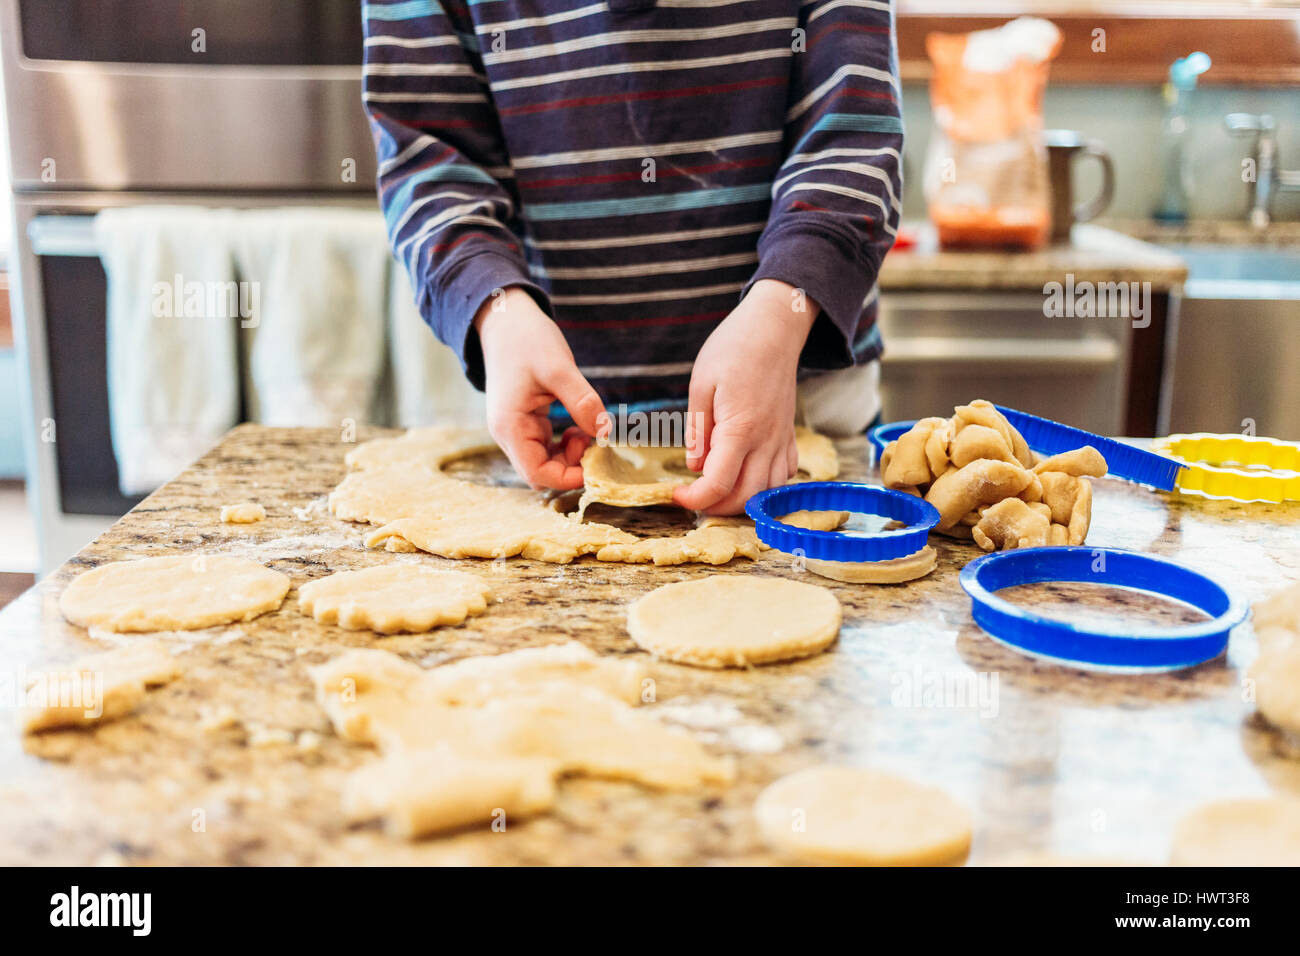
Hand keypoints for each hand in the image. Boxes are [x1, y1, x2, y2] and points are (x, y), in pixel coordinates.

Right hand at [475, 287, 604, 489]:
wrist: (505, 319)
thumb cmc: (527, 339)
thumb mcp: (558, 367)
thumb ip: (582, 401)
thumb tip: (603, 433)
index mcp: (510, 426)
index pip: (537, 474)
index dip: (568, 477)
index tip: (595, 462)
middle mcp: (508, 434)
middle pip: (541, 473)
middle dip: (571, 466)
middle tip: (593, 441)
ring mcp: (515, 429)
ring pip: (545, 462)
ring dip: (570, 456)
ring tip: (586, 430)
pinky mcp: (525, 422)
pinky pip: (546, 447)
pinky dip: (565, 444)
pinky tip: (578, 426)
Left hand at [673, 279, 818, 514]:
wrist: (774, 329)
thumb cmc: (733, 349)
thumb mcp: (701, 384)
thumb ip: (698, 430)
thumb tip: (694, 467)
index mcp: (740, 429)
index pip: (719, 483)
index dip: (695, 498)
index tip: (677, 494)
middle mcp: (767, 441)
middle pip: (747, 498)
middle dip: (718, 508)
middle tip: (694, 497)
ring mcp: (782, 440)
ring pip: (770, 492)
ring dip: (744, 501)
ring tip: (718, 491)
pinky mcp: (790, 436)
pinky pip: (784, 475)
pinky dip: (766, 487)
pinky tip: (746, 476)